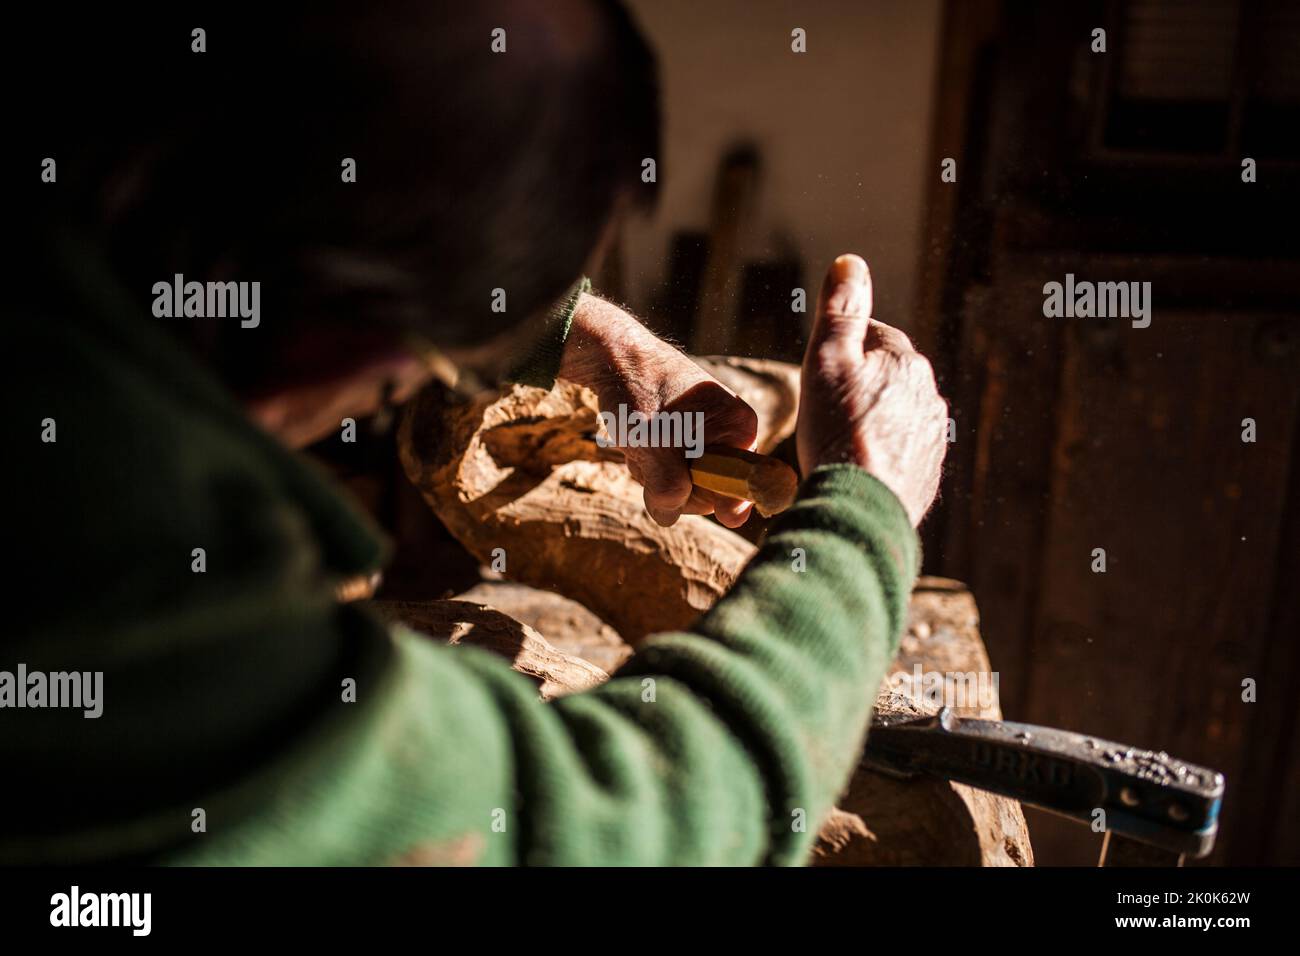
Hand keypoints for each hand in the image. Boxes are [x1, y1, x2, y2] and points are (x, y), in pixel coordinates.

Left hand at [559, 294, 758, 526]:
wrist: (614, 358)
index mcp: (740, 429)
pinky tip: (638, 444)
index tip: (688, 490)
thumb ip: (668, 485)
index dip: (716, 500)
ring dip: (654, 474)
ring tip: (641, 442)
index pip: (744, 488)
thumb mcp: (653, 441)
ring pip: (684, 488)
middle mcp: (730, 438)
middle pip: (709, 494)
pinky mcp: (685, 446)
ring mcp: (707, 442)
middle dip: (672, 483)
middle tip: (649, 453)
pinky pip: (670, 476)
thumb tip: (668, 517)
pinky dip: (648, 466)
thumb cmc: (639, 390)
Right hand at [796, 255, 946, 525]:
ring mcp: (931, 439)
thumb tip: (851, 262)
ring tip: (835, 446)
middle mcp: (929, 397)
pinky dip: (878, 457)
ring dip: (868, 424)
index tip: (818, 379)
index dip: (838, 354)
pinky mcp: (927, 475)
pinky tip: (853, 471)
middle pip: (883, 379)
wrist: (860, 509)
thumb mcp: (826, 361)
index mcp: (907, 362)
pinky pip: (898, 454)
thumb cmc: (838, 433)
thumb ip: (841, 310)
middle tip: (821, 415)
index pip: (872, 338)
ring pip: (892, 417)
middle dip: (855, 389)